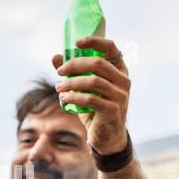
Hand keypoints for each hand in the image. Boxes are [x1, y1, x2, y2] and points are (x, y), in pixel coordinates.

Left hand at [52, 36, 130, 154]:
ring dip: (71, 83)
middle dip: (75, 65)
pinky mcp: (112, 110)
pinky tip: (63, 98)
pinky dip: (73, 97)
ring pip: (93, 81)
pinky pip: (90, 99)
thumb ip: (72, 73)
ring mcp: (120, 95)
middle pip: (98, 64)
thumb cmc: (95, 109)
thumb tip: (55, 56)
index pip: (111, 48)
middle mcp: (123, 80)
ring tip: (59, 88)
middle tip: (59, 71)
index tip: (76, 42)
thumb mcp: (84, 89)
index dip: (94, 42)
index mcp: (119, 70)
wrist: (106, 136)